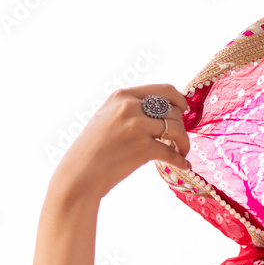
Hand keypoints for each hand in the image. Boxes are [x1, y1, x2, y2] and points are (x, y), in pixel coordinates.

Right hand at [49, 84, 191, 201]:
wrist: (79, 174)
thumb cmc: (93, 149)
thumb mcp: (107, 117)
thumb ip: (132, 109)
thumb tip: (165, 111)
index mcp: (122, 96)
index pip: (164, 90)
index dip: (180, 101)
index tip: (184, 111)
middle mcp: (130, 107)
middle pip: (173, 111)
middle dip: (180, 126)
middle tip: (177, 140)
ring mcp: (137, 127)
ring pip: (177, 129)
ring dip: (184, 143)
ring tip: (180, 152)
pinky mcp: (143, 148)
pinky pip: (173, 153)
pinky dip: (180, 161)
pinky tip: (182, 165)